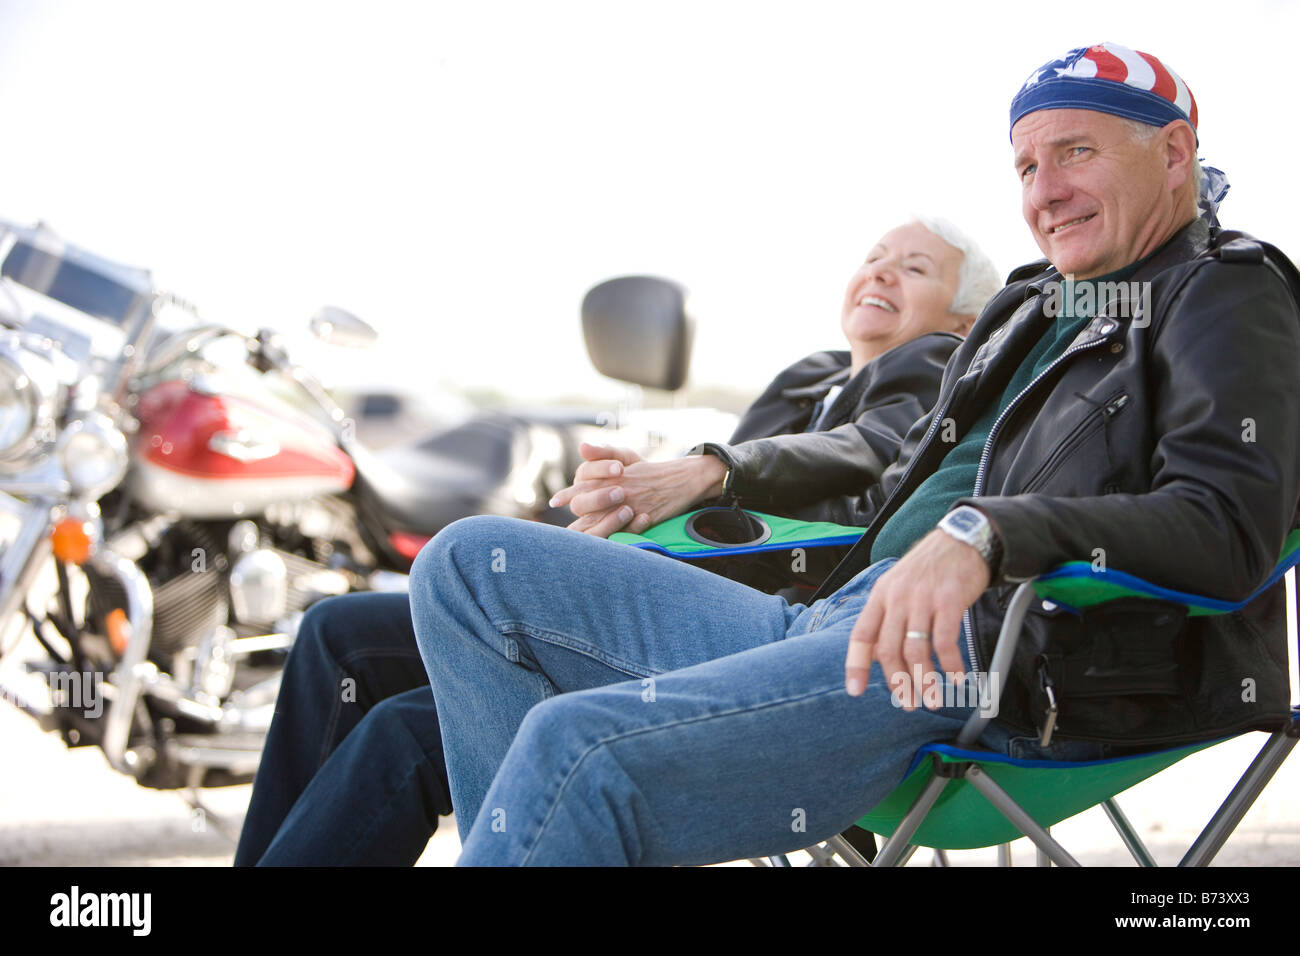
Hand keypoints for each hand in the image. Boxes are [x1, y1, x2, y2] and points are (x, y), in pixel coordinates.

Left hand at [549, 442, 727, 537]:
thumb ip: (604, 452)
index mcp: (613, 474)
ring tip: (580, 535)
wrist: (684, 479)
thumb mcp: (628, 458)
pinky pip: (623, 531)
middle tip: (567, 520)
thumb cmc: (650, 471)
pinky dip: (612, 535)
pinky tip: (602, 541)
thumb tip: (582, 447)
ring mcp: (631, 504)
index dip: (568, 493)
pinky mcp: (644, 518)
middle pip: (586, 502)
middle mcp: (620, 488)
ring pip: (601, 519)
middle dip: (576, 510)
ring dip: (589, 526)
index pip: (583, 483)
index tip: (555, 500)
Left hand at [844, 529, 990, 709]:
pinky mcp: (949, 601)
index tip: (855, 691)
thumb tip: (877, 654)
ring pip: (916, 651)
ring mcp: (922, 599)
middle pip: (888, 650)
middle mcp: (897, 598)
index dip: (856, 665)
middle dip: (897, 682)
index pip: (861, 635)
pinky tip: (957, 678)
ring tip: (932, 699)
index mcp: (881, 595)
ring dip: (924, 681)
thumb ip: (887, 616)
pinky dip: (951, 666)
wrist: (962, 540)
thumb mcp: (898, 584)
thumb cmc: (930, 567)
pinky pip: (945, 643)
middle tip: (908, 703)